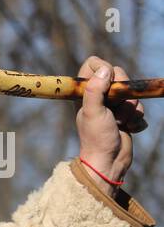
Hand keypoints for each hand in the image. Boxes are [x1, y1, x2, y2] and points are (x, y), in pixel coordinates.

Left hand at [76, 55, 147, 196]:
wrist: (109, 162)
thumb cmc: (96, 138)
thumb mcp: (92, 112)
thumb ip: (95, 90)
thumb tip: (105, 69)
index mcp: (85, 93)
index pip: (94, 64)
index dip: (104, 68)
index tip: (108, 83)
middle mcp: (99, 96)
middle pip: (119, 75)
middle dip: (123, 93)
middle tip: (115, 110)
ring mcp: (113, 106)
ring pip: (132, 93)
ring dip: (131, 109)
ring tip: (121, 122)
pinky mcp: (126, 116)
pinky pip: (140, 107)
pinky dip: (137, 118)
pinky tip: (128, 128)